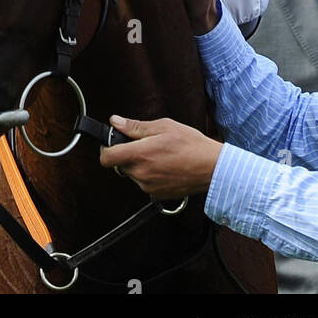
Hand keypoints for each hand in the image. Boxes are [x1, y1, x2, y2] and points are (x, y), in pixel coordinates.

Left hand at [100, 114, 222, 198]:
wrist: (211, 167)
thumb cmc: (190, 144)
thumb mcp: (162, 126)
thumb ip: (135, 126)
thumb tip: (116, 122)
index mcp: (139, 155)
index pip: (107, 158)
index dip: (106, 149)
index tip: (111, 143)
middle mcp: (141, 174)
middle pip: (120, 165)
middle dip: (127, 154)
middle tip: (145, 144)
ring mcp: (149, 187)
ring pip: (133, 174)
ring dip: (140, 165)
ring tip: (159, 155)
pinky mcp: (158, 195)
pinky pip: (145, 183)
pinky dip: (150, 175)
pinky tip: (165, 166)